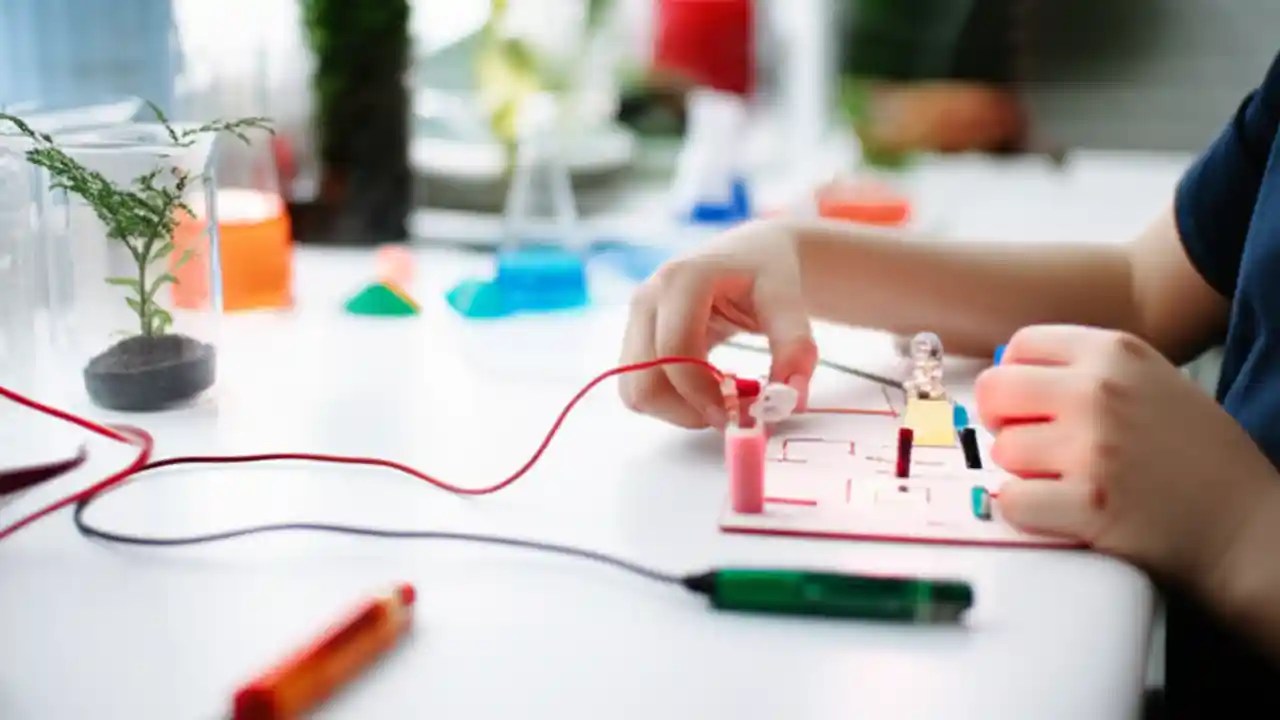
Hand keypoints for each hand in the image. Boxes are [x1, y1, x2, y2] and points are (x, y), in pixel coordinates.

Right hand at [618, 219, 817, 428]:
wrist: (756, 252)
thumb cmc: (770, 271)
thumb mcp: (790, 300)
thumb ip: (794, 345)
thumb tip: (791, 397)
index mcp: (682, 279)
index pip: (675, 351)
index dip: (703, 393)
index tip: (742, 414)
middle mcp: (648, 297)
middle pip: (644, 380)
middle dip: (688, 410)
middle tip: (733, 413)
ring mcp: (637, 318)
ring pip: (636, 391)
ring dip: (679, 410)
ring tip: (723, 397)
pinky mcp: (637, 336)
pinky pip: (640, 387)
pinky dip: (672, 402)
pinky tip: (706, 388)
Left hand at [975, 325, 1278, 592]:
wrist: (1243, 522)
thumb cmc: (1193, 454)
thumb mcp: (1148, 381)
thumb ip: (1085, 371)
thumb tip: (1005, 371)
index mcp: (1115, 352)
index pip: (1020, 346)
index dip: (1016, 380)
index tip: (1030, 404)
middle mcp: (1099, 391)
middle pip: (994, 392)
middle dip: (1003, 421)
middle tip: (1032, 444)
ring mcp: (1092, 447)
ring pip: (1002, 451)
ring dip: (1024, 471)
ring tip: (1067, 480)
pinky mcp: (1088, 504)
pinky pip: (1012, 500)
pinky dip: (1029, 511)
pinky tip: (1063, 510)